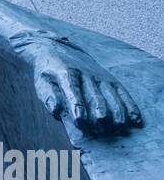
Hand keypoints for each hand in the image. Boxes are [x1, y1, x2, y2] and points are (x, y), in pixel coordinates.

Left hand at [16, 33, 142, 135]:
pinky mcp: (110, 79)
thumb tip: (58, 111)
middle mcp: (86, 73)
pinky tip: (136, 119)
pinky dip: (130, 105)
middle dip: (99, 113)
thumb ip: (48, 97)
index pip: (73, 90)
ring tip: (119, 128)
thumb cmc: (49, 72)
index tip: (80, 121)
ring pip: (111, 95)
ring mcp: (100, 75)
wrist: (59, 49)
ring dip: (117, 112)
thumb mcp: (42, 82)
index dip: (77, 106)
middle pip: (95, 96)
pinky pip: (122, 92)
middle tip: (101, 130)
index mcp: (66, 73)